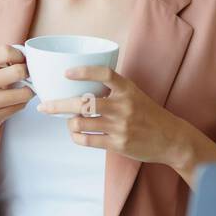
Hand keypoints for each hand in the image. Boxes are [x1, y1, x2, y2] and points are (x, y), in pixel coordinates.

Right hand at [0, 45, 33, 143]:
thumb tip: (26, 55)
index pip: (6, 51)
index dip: (21, 56)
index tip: (23, 61)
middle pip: (17, 71)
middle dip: (28, 73)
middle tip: (29, 75)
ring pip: (22, 93)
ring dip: (29, 91)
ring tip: (25, 90)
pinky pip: (19, 107)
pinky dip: (22, 103)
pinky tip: (16, 102)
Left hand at [38, 66, 198, 171]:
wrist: (171, 138)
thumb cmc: (149, 114)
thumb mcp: (135, 95)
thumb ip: (113, 90)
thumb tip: (80, 86)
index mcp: (128, 89)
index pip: (104, 74)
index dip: (84, 71)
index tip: (66, 72)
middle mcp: (124, 106)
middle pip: (83, 103)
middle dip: (58, 105)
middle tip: (44, 106)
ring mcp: (120, 126)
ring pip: (81, 123)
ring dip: (69, 123)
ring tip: (70, 121)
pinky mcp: (118, 144)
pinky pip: (88, 141)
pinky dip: (77, 137)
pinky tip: (77, 134)